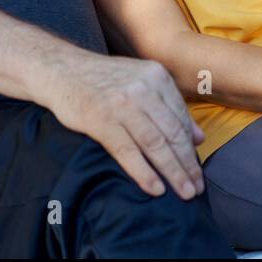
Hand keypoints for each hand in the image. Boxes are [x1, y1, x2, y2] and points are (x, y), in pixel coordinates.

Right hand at [44, 51, 205, 200]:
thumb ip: (170, 106)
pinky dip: (144, 172)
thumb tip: (199, 137)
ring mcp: (122, 104)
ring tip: (184, 192)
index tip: (197, 170)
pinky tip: (155, 188)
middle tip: (197, 187)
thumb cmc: (105, 79)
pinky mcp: (101, 120)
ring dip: (172, 171)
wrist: (63, 70)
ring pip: (155, 144)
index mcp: (156, 77)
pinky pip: (128, 151)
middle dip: (187, 164)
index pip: (180, 118)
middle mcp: (143, 89)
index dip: (191, 148)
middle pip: (172, 133)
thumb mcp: (142, 81)